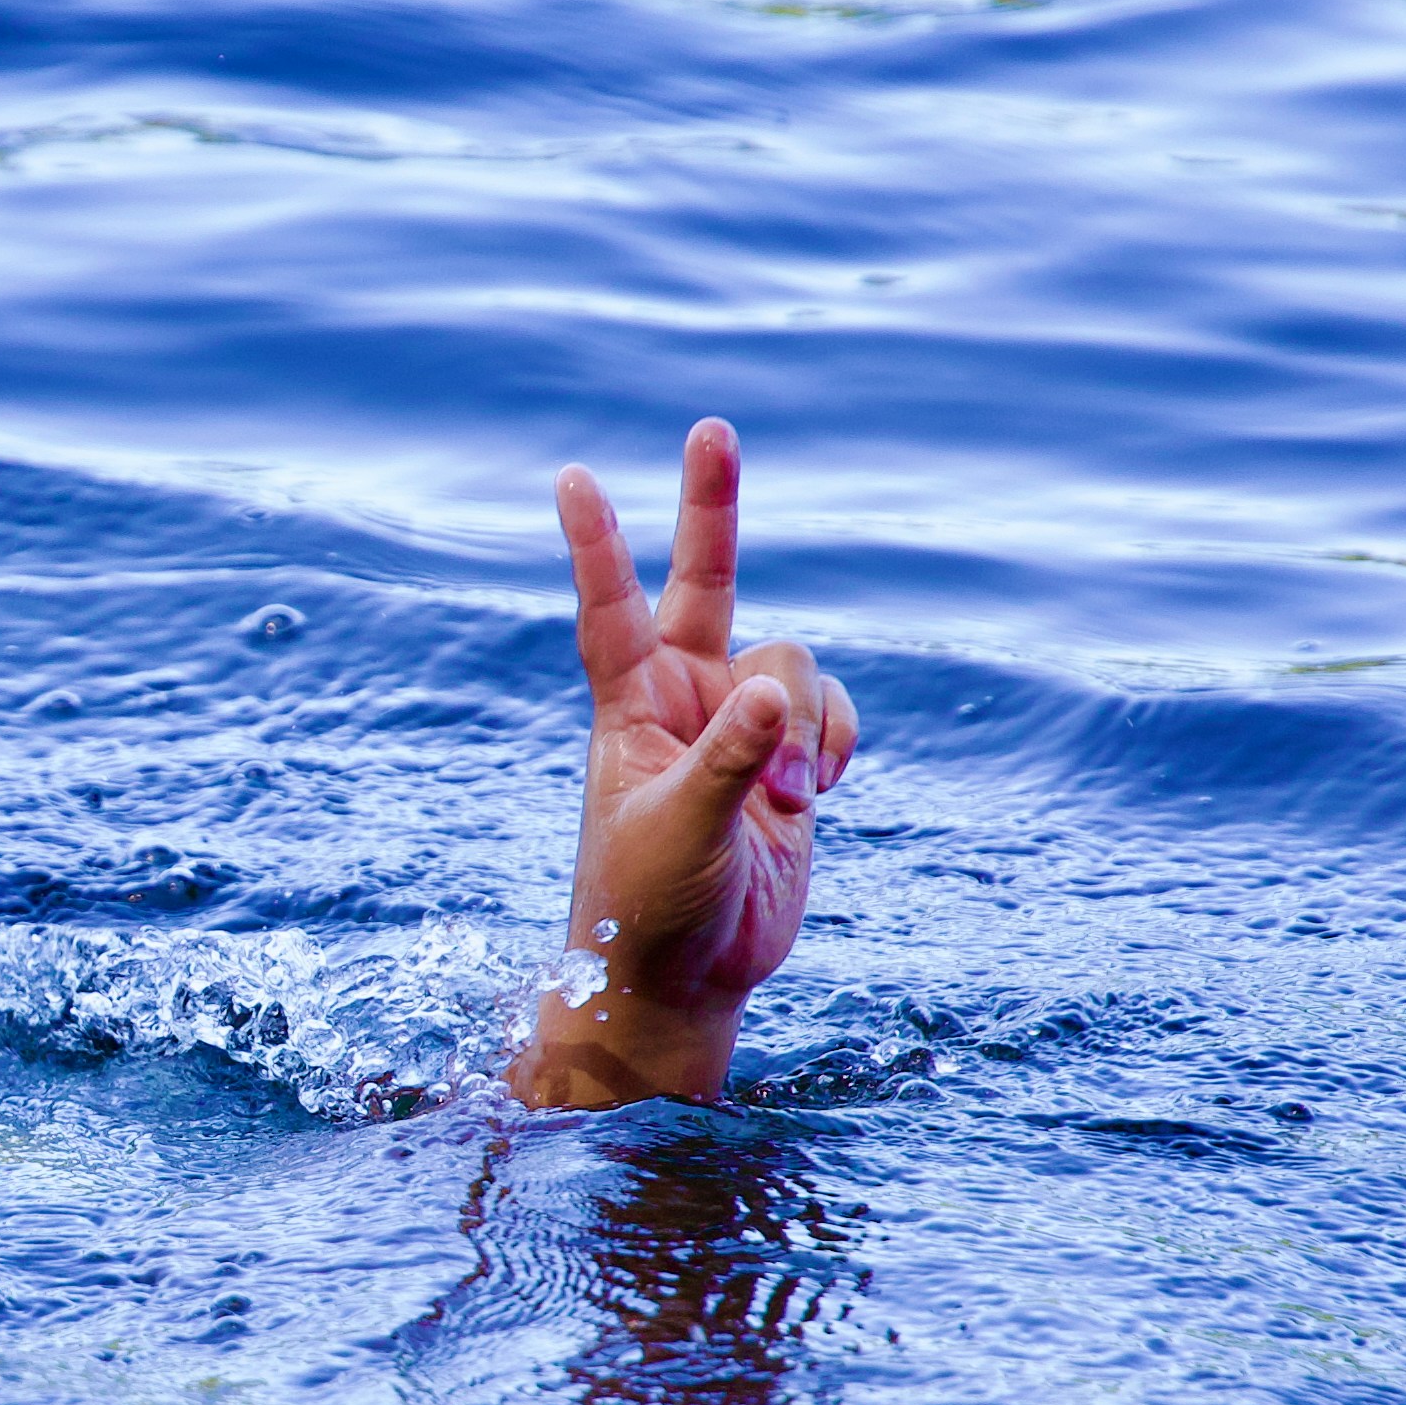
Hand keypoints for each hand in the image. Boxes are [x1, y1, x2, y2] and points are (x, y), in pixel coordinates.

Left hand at [506, 418, 857, 1111]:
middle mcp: (683, 697)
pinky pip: (829, 709)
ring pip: (794, 664)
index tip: (571, 478)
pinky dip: (834, 741)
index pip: (611, 609)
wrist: (689, 975)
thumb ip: (729, 762)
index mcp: (630, 708)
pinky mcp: (787, 756)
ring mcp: (739, 722)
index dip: (597, 544)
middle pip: (707, 582)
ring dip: (805, 728)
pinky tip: (816, 791)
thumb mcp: (682, 833)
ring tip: (790, 803)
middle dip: (713, 508)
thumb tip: (773, 695)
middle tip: (713, 429)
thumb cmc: (651, 907)